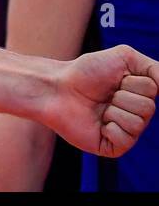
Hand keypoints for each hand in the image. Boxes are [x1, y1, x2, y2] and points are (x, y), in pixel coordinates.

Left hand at [42, 45, 158, 156]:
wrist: (56, 87)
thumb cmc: (86, 71)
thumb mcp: (125, 57)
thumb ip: (156, 68)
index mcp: (141, 97)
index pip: (153, 90)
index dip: (132, 81)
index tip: (115, 78)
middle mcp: (137, 116)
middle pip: (148, 108)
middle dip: (122, 95)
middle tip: (104, 94)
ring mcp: (126, 133)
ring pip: (137, 123)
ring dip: (114, 110)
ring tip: (99, 107)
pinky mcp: (112, 147)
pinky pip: (125, 139)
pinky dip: (110, 127)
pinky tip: (98, 122)